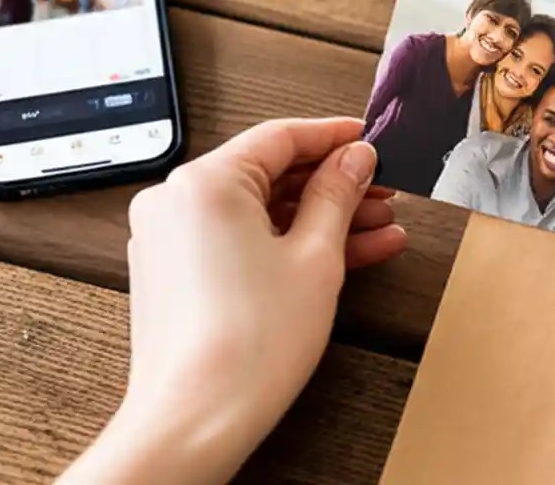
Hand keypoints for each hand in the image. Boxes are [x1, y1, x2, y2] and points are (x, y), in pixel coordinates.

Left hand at [59, 118, 406, 484]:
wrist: (197, 419)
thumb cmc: (248, 346)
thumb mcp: (316, 256)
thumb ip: (338, 195)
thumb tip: (355, 158)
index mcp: (204, 182)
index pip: (280, 137)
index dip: (334, 137)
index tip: (369, 139)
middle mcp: (176, 202)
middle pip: (270, 175)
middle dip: (334, 186)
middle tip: (383, 192)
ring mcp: (171, 239)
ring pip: (260, 212)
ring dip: (320, 219)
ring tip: (379, 230)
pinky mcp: (176, 273)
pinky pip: (241, 240)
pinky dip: (287, 245)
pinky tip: (343, 255)